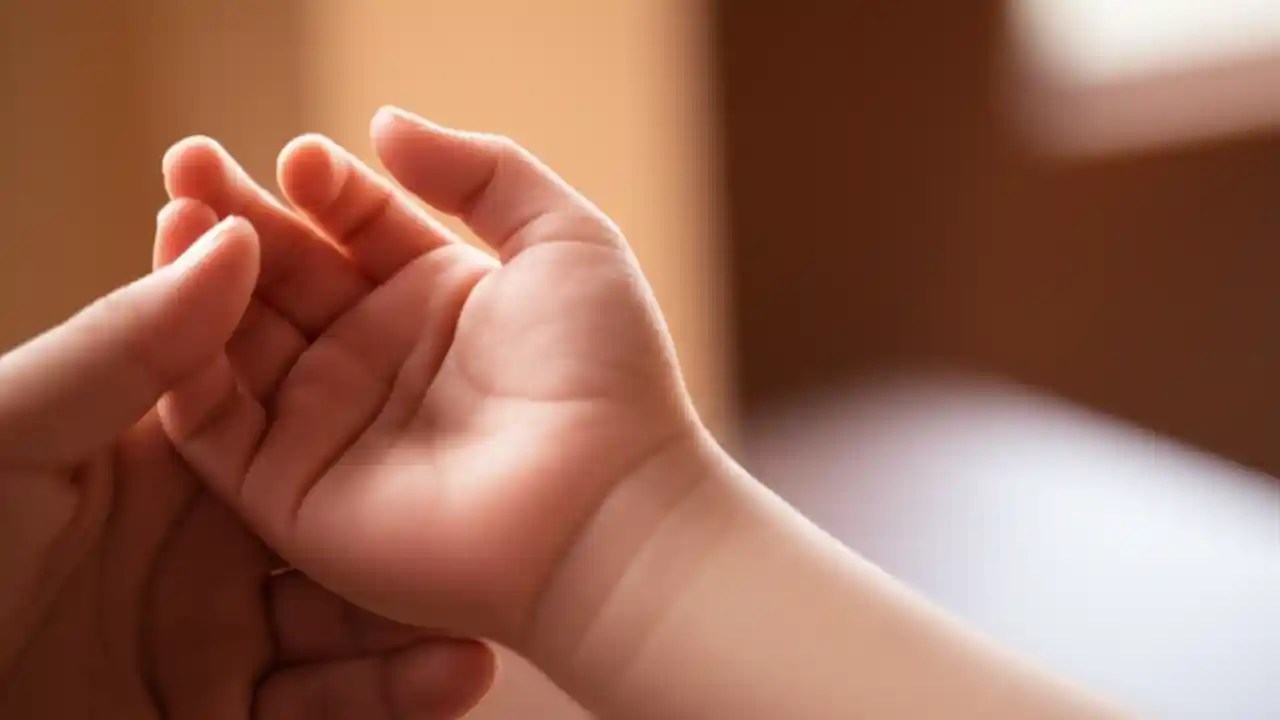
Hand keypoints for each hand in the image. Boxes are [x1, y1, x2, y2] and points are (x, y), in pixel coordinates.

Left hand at [0, 203, 491, 718]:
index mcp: (151, 458)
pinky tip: (458, 671)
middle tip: (495, 476)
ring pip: (346, 616)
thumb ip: (125, 345)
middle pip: (335, 511)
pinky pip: (323, 710)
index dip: (350, 360)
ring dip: (422, 609)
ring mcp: (212, 636)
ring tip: (491, 603)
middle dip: (415, 497)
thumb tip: (232, 237)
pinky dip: (391, 697)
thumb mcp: (10, 433)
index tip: (431, 327)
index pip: (277, 398)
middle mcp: (197, 543)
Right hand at [157, 107, 703, 647]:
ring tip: (180, 208)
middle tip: (191, 160)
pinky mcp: (292, 493)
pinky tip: (188, 288)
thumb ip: (482, 170)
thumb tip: (384, 121)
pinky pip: (213, 422)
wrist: (604, 506)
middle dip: (237, 215)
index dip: (325, 188)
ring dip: (198, 272)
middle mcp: (379, 361)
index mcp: (439, 302)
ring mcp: (331, 427)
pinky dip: (189, 357)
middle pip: (285, 275)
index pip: (356, 226)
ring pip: (237, 339)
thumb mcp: (562, 238)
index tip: (302, 159)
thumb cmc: (601, 373)